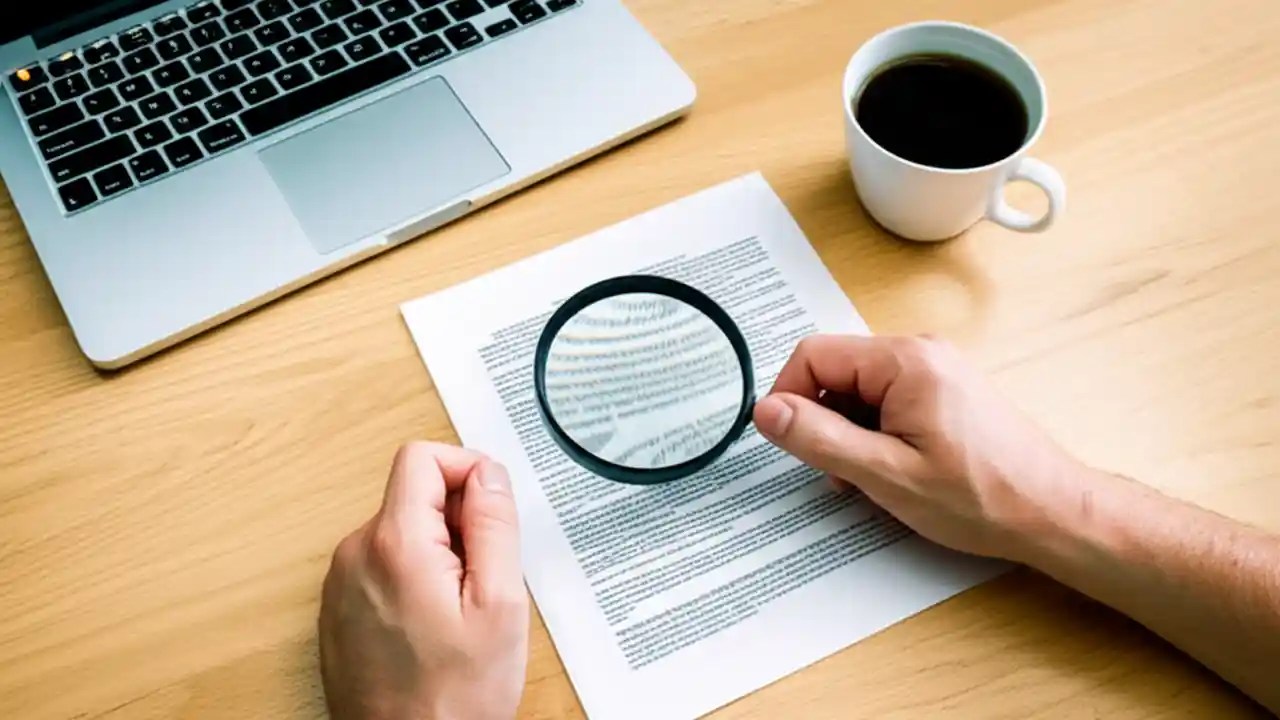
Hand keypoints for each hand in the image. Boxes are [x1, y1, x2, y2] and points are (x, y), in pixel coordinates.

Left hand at [319, 442, 527, 719]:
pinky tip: (433, 628)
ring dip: (438, 554)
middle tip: (482, 580)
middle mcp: (355, 555)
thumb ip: (494, 525)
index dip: (467, 469)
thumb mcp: (499, 604)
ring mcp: (341, 584)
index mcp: (394, 544)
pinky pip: (383, 566)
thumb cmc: (453, 700)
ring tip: (459, 612)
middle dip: (457, 521)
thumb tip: (487, 474)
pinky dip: (414, 580)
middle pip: (413, 494)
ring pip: (401, 531)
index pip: (422, 457)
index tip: (492, 508)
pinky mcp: (339, 609)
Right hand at [752, 335, 1091, 561]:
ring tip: (874, 478)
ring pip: (859, 389)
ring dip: (850, 432)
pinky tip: (895, 470)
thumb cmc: (981, 497)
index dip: (788, 398)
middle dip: (823, 422)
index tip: (790, 443)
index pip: (813, 355)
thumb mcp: (885, 474)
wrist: (1052, 513)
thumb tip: (765, 411)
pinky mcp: (944, 390)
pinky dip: (876, 433)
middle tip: (842, 472)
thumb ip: (818, 438)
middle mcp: (921, 352)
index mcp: (905, 361)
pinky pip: (887, 400)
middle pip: (836, 371)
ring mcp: (936, 369)